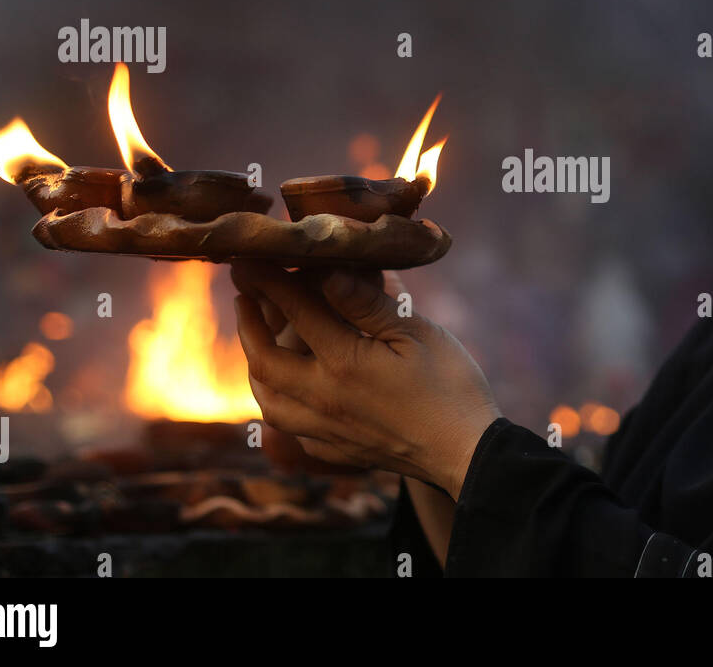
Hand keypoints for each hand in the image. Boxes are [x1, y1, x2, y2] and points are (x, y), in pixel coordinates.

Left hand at [230, 262, 500, 498]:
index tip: (247, 258)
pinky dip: (279, 407)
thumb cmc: (451, 386)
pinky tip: (288, 395)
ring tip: (255, 344)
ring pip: (269, 402)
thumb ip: (367, 304)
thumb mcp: (416, 333)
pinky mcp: (338, 452)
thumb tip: (327, 271)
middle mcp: (323, 399)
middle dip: (247, 325)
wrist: (468, 454)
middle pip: (264, 361)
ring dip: (254, 368)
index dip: (267, 281)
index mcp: (343, 363)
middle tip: (244, 297)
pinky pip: (291, 431)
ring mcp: (327, 431)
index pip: (294, 311)